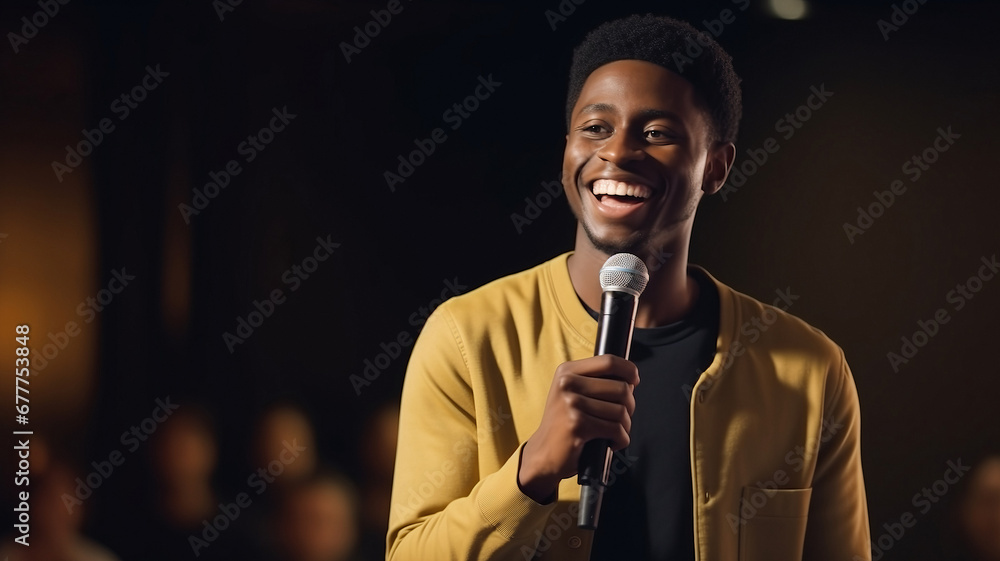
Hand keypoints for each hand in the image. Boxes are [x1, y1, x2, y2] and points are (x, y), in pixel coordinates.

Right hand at [517, 354, 638, 502]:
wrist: (543, 453)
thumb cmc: (562, 424)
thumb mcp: (571, 394)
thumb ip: (596, 382)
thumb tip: (631, 381)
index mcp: (566, 371)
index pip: (608, 361)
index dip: (628, 370)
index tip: (634, 381)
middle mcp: (567, 384)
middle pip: (620, 388)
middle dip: (630, 406)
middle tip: (622, 417)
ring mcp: (571, 404)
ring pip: (620, 411)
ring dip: (625, 426)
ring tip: (615, 432)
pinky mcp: (578, 425)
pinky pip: (615, 430)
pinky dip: (621, 439)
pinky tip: (612, 442)